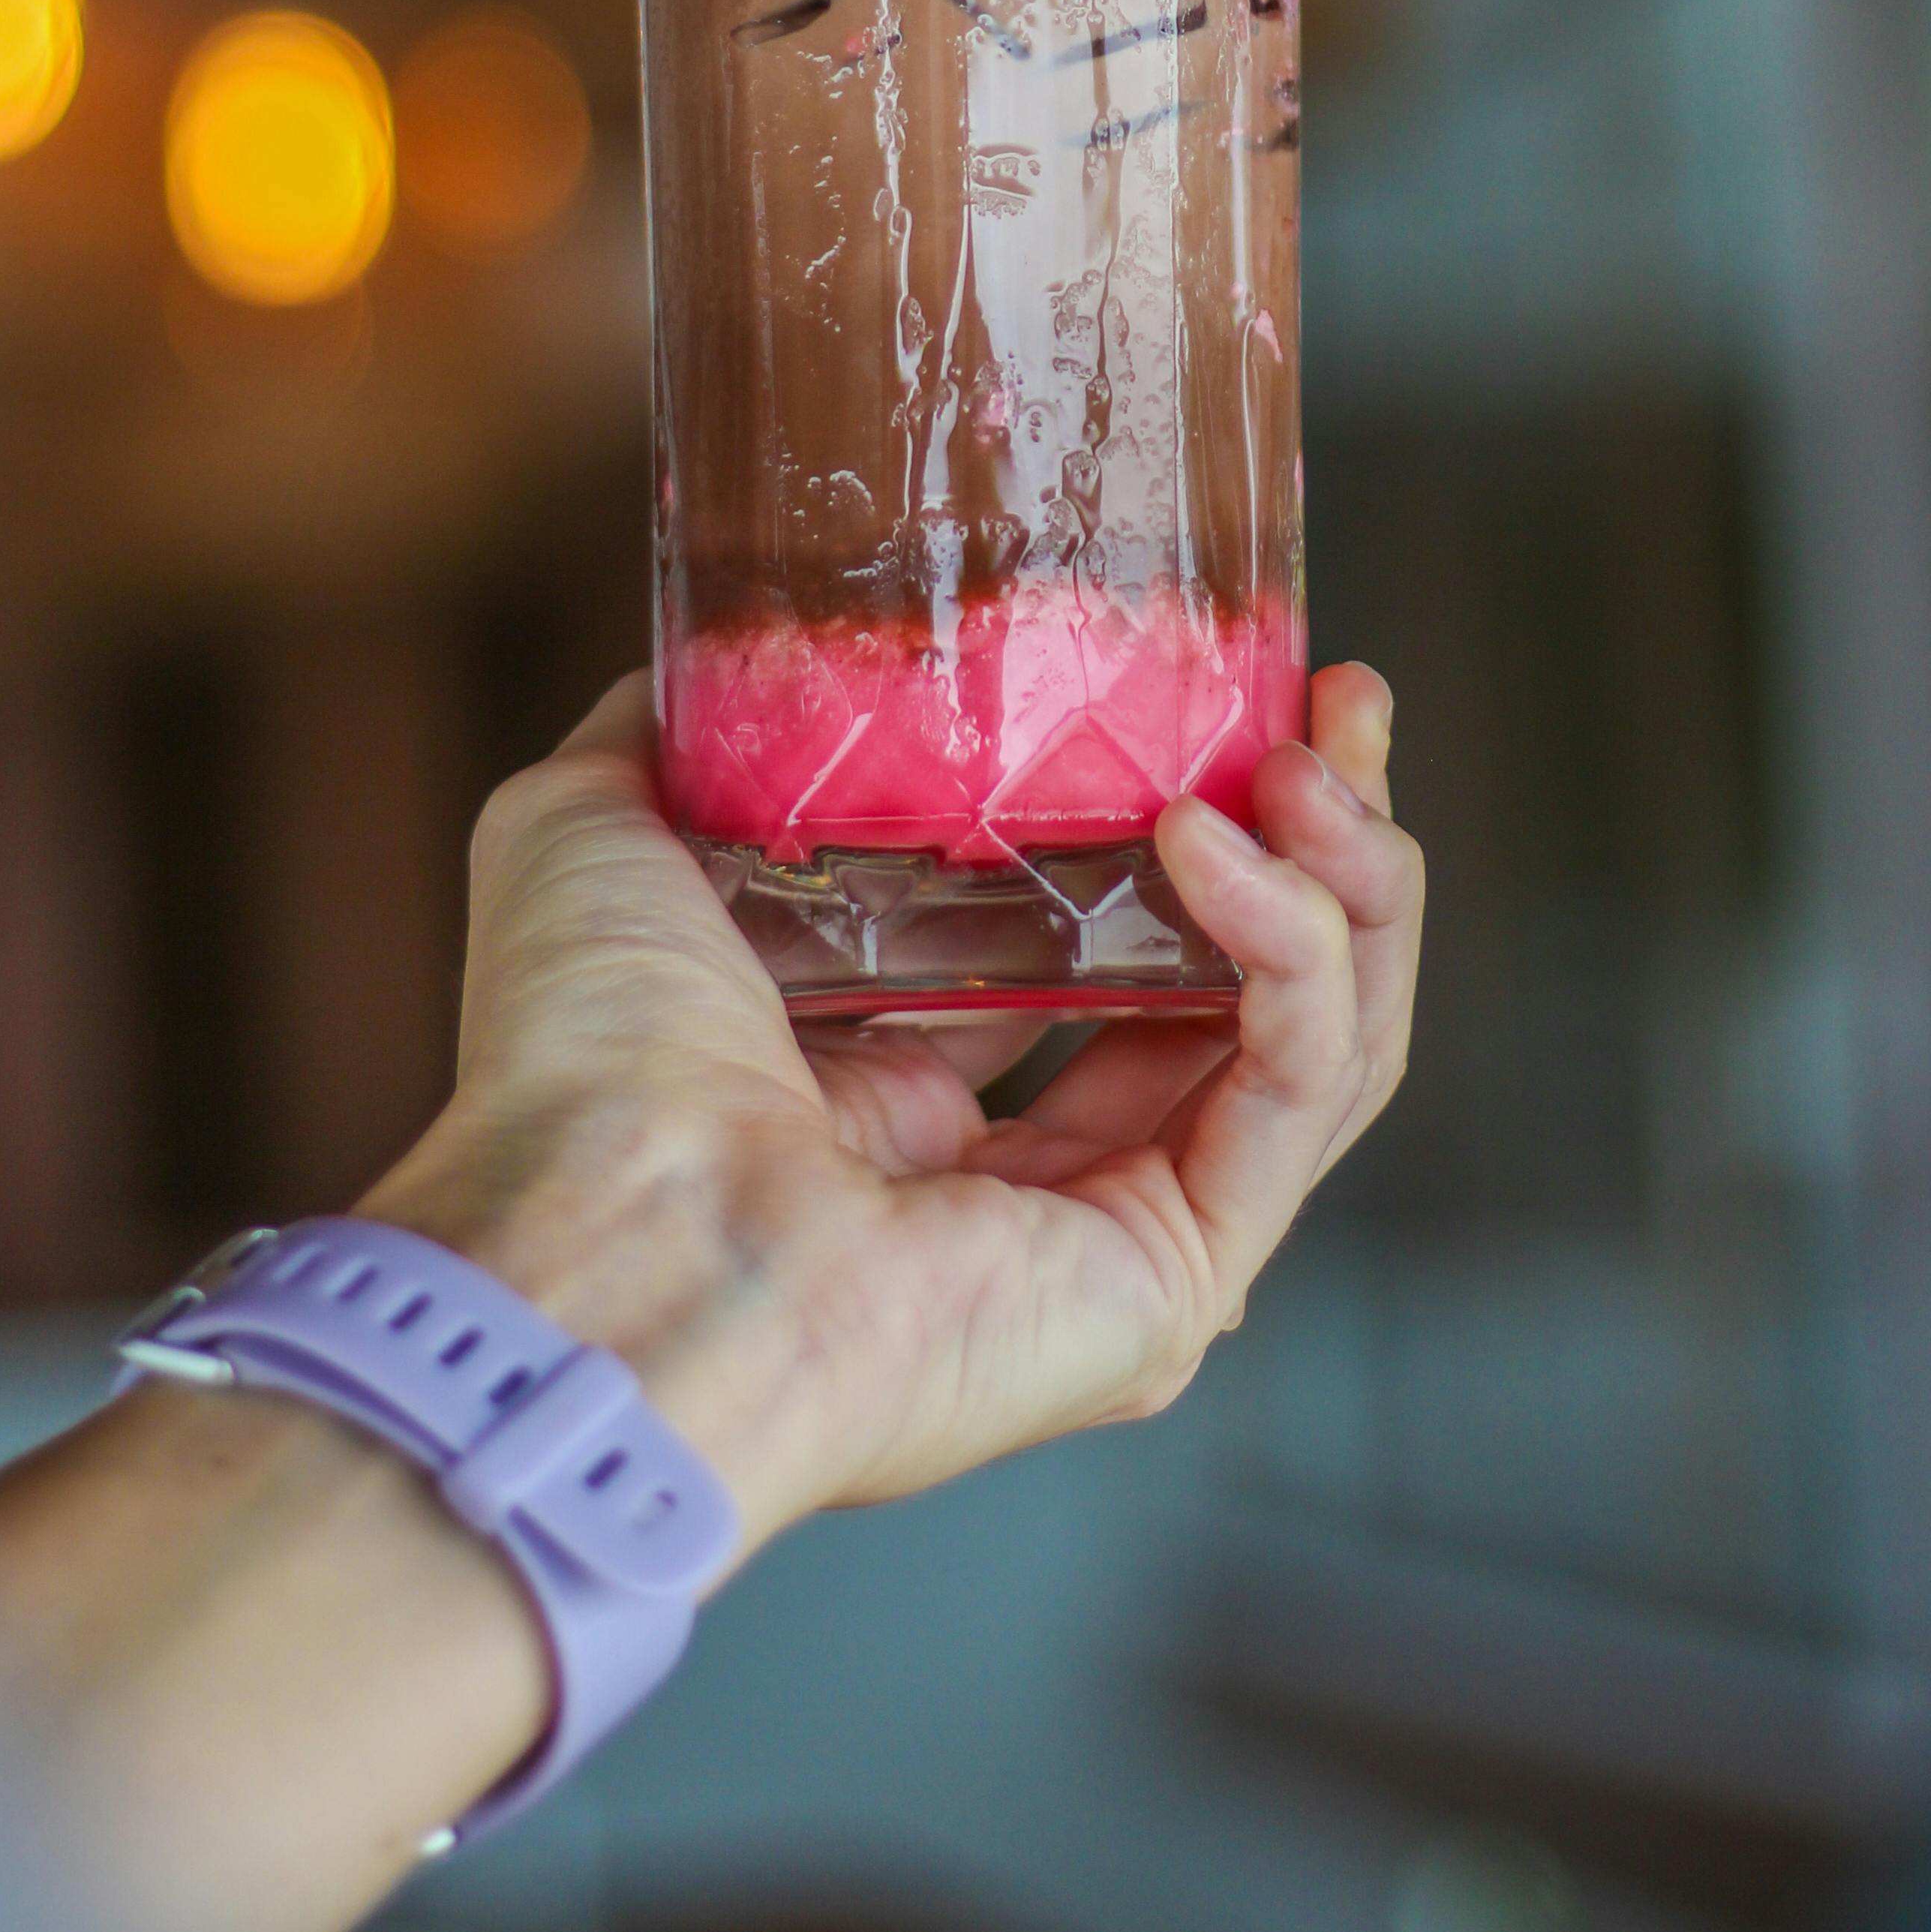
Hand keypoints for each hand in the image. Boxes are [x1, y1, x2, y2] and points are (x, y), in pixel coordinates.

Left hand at [364, 663, 1421, 1555]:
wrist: (604, 1229)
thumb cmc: (578, 1066)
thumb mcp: (598, 833)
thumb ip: (674, 740)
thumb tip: (720, 649)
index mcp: (910, 1098)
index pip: (1123, 950)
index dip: (1205, 812)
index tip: (1252, 684)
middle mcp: (1031, 1184)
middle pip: (1260, 990)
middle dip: (1331, 829)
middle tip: (1343, 697)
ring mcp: (1116, 1240)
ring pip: (1324, 1040)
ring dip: (1352, 877)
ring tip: (1313, 753)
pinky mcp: (1171, 1282)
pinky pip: (1300, 1090)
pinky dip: (1294, 950)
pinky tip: (1218, 839)